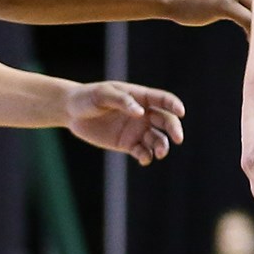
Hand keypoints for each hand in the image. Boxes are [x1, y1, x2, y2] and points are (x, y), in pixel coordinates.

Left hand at [66, 81, 184, 165]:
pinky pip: (142, 152)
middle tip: (178, 138)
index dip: (174, 104)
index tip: (181, 112)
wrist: (72, 112)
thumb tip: (141, 113)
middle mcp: (143, 114)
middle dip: (174, 129)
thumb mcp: (102, 95)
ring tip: (160, 153)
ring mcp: (136, 130)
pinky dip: (147, 156)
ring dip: (162, 146)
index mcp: (140, 97)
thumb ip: (123, 101)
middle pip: (166, 121)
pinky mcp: (128, 144)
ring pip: (157, 139)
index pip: (162, 100)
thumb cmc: (88, 97)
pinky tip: (145, 159)